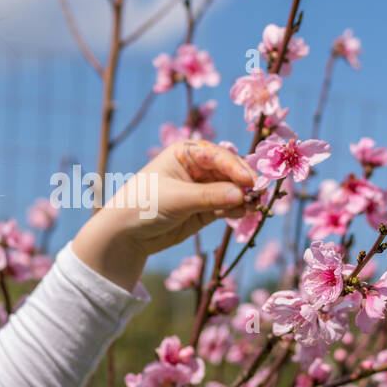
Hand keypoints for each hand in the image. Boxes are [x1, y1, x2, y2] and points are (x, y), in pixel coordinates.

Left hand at [70, 140, 258, 289]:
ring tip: (255, 206)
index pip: (218, 155)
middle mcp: (197, 168)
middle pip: (230, 171)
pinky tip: (244, 213)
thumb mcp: (176, 198)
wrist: (126, 234)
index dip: (236, 167)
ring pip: (232, 190)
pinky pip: (228, 206)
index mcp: (185, 153)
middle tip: (259, 194)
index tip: (250, 181)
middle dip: (245, 182)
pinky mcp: (206, 209)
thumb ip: (209, 197)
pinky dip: (238, 209)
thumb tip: (242, 196)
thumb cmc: (143, 205)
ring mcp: (203, 189)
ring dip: (245, 197)